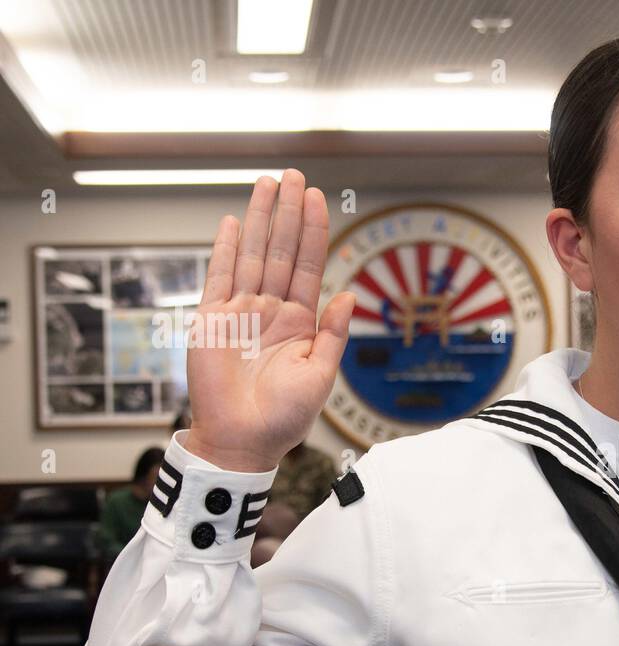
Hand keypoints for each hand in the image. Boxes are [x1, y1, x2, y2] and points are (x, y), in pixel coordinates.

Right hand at [182, 169, 354, 471]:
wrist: (243, 440)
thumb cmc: (284, 417)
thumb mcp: (321, 374)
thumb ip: (334, 333)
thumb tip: (349, 294)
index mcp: (300, 322)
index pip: (308, 265)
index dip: (312, 231)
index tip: (316, 197)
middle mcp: (271, 310)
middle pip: (280, 250)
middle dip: (287, 212)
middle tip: (293, 174)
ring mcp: (240, 311)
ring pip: (252, 254)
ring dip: (259, 219)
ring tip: (266, 183)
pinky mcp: (212, 320)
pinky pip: (219, 277)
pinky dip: (224, 249)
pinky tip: (231, 222)